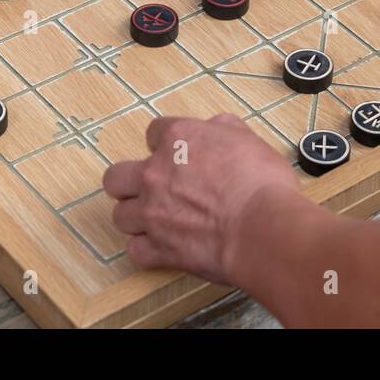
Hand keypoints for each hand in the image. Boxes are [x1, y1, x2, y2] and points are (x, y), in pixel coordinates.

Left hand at [103, 115, 300, 281]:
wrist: (263, 227)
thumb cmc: (262, 183)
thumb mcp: (248, 138)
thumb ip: (223, 129)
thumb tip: (216, 128)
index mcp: (178, 140)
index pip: (154, 132)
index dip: (165, 144)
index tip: (175, 154)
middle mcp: (155, 174)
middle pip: (116, 177)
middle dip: (128, 182)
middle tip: (148, 188)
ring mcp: (152, 213)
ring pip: (120, 216)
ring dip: (136, 218)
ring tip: (157, 221)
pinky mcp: (159, 248)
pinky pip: (136, 251)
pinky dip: (147, 251)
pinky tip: (162, 247)